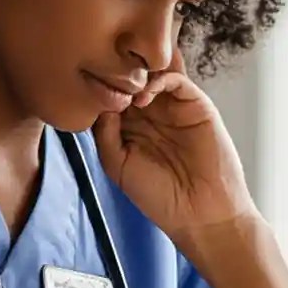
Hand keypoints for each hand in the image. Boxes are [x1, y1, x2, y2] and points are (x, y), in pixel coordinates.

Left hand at [93, 48, 258, 247]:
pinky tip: (144, 96)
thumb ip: (105, 134)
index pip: (112, 95)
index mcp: (131, 127)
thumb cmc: (158, 196)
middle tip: (106, 77)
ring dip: (137, 75)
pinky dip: (160, 80)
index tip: (88, 90)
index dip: (100, 88)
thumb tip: (101, 103)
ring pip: (153, 75)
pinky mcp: (196, 106)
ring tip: (124, 89)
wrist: (199, 212)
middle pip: (131, 79)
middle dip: (117, 74)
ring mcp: (174, 108)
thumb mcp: (118, 165)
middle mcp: (152, 114)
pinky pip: (177, 81)